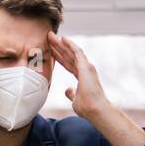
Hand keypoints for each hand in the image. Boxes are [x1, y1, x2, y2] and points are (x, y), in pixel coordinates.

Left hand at [47, 31, 144, 145]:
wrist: (95, 110)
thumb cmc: (87, 108)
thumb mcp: (75, 99)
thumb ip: (72, 93)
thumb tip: (68, 91)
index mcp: (82, 76)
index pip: (68, 63)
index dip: (59, 56)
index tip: (51, 50)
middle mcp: (85, 69)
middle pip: (68, 55)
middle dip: (58, 47)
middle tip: (49, 38)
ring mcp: (86, 67)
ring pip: (72, 51)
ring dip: (62, 43)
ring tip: (52, 35)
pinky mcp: (86, 67)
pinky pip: (77, 52)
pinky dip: (70, 45)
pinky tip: (63, 39)